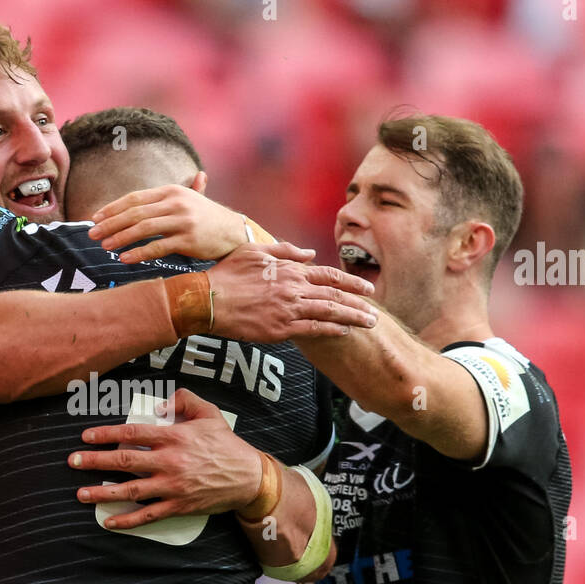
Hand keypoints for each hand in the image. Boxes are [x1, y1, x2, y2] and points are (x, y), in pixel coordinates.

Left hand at [68, 388, 262, 528]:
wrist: (250, 477)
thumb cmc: (227, 444)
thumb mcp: (209, 412)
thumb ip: (183, 399)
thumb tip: (159, 406)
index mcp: (175, 437)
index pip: (133, 433)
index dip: (107, 433)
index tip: (86, 436)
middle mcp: (170, 462)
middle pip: (125, 460)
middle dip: (95, 461)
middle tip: (73, 461)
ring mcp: (173, 487)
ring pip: (131, 490)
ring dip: (103, 492)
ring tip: (81, 493)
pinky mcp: (179, 506)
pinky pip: (148, 515)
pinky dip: (127, 520)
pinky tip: (108, 521)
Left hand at [87, 179, 246, 262]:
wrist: (236, 233)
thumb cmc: (208, 218)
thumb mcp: (191, 199)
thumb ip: (172, 195)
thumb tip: (168, 181)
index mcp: (171, 191)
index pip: (134, 197)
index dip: (113, 208)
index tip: (95, 218)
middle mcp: (175, 203)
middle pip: (135, 212)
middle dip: (110, 224)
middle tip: (92, 234)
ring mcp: (182, 221)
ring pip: (143, 228)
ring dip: (121, 238)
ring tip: (105, 246)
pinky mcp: (188, 239)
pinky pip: (158, 246)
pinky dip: (139, 253)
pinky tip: (125, 259)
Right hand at [206, 242, 376, 342]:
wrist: (209, 300)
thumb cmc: (228, 274)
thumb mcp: (255, 251)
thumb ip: (285, 251)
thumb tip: (308, 253)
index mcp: (290, 270)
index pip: (329, 275)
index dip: (351, 282)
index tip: (367, 289)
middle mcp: (294, 289)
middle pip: (335, 296)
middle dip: (359, 303)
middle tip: (376, 311)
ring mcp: (289, 310)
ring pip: (329, 313)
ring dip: (352, 318)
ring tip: (369, 323)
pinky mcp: (280, 329)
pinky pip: (313, 330)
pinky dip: (331, 330)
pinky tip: (343, 332)